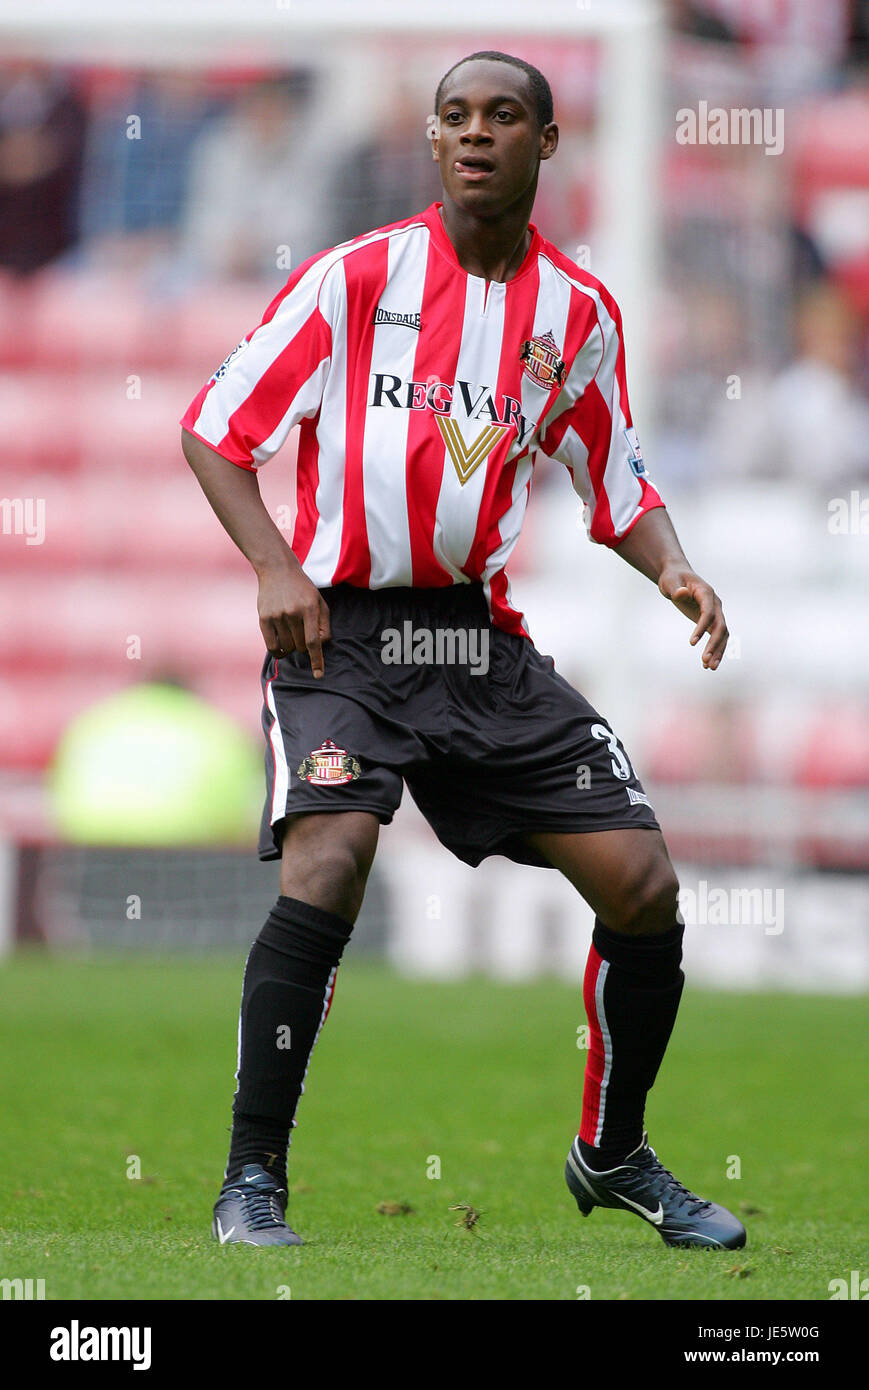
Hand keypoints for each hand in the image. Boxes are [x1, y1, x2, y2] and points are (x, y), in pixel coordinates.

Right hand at [256, 558, 330, 677]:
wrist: (278, 570)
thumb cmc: (302, 588)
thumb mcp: (319, 601)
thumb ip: (323, 624)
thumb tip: (321, 645)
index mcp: (309, 608)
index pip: (313, 641)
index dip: (316, 660)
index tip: (319, 675)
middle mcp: (292, 613)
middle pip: (300, 646)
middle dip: (304, 646)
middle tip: (302, 633)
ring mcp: (277, 616)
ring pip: (287, 647)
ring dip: (292, 646)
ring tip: (291, 632)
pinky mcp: (264, 618)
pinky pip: (272, 646)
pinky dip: (279, 651)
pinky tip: (282, 646)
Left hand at [657, 564, 727, 669]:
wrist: (677, 576)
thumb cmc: (672, 578)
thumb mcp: (670, 582)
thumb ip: (676, 589)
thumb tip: (682, 594)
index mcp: (706, 592)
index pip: (708, 612)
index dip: (701, 627)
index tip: (691, 643)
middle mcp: (715, 603)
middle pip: (720, 626)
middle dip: (714, 644)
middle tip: (705, 661)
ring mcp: (715, 612)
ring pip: (723, 634)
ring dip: (718, 651)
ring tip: (709, 667)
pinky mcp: (711, 620)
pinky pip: (717, 637)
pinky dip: (715, 649)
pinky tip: (706, 664)